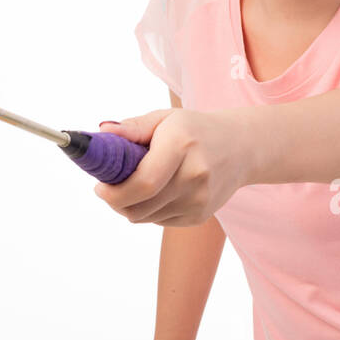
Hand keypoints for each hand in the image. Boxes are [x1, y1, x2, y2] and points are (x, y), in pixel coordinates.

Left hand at [93, 108, 250, 226]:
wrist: (240, 147)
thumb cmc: (194, 129)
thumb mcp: (165, 118)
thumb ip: (132, 128)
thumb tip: (102, 134)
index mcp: (181, 145)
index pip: (144, 182)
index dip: (115, 191)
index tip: (99, 187)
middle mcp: (194, 176)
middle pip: (141, 206)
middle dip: (116, 201)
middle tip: (107, 189)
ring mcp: (199, 200)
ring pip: (146, 217)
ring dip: (131, 206)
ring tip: (134, 185)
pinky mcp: (200, 216)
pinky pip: (160, 221)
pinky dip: (149, 210)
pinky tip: (157, 191)